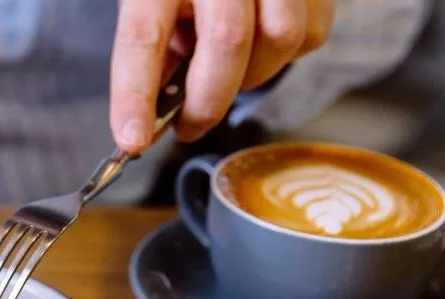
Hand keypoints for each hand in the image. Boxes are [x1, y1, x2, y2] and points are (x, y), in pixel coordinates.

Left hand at [109, 0, 333, 152]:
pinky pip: (311, 34)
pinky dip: (285, 56)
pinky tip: (261, 44)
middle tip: (189, 125)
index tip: (133, 139)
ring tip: (229, 72)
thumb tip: (143, 127)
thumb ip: (151, 59)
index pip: (144, 35)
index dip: (136, 93)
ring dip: (253, 76)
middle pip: (227, 40)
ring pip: (280, 36)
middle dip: (208, 101)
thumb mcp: (154, 6)